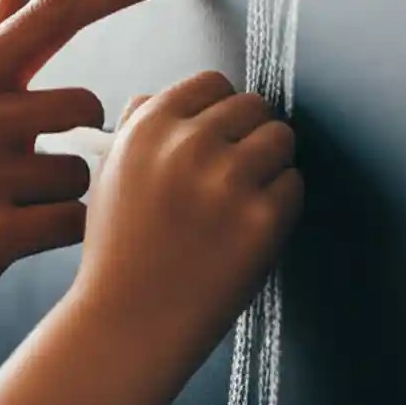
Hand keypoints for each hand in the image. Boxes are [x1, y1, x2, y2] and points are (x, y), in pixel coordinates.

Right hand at [75, 73, 301, 366]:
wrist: (129, 321)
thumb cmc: (119, 250)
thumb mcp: (111, 174)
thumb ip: (137, 127)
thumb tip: (161, 97)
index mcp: (149, 127)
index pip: (213, 83)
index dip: (220, 110)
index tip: (220, 134)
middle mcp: (189, 145)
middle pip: (255, 106)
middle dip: (249, 135)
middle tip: (237, 171)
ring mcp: (229, 181)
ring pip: (282, 139)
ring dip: (271, 164)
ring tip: (247, 196)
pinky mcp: (263, 220)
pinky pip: (294, 186)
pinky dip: (280, 203)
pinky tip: (250, 227)